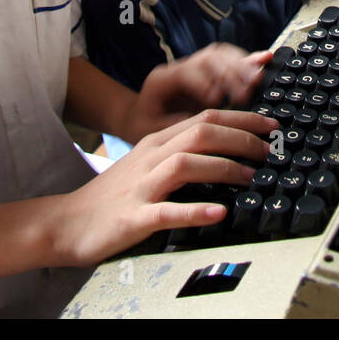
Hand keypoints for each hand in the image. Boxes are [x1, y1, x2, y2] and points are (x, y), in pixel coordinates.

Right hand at [47, 109, 276, 267]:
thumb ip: (182, 153)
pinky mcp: (133, 216)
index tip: (271, 125)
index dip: (242, 119)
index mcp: (157, 142)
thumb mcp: (149, 163)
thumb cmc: (114, 196)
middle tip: (269, 150)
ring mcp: (142, 185)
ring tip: (250, 178)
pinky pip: (167, 211)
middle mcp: (151, 157)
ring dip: (223, 168)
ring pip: (186, 164)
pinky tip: (218, 213)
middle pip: (201, 133)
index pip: (206, 118)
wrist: (68, 221)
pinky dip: (194, 210)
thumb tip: (226, 150)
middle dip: (241, 138)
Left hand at [119, 43, 270, 141]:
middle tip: (246, 93)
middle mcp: (179, 66)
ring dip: (241, 67)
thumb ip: (174, 127)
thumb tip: (203, 130)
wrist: (137, 116)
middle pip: (207, 60)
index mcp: (161, 79)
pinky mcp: (209, 72)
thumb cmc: (143, 126)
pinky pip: (229, 59)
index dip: (202, 84)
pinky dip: (247, 61)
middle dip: (229, 74)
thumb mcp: (151, 131)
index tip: (216, 100)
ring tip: (258, 80)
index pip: (185, 73)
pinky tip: (264, 60)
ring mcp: (195, 66)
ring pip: (220, 56)